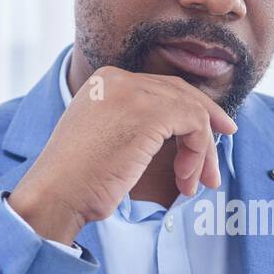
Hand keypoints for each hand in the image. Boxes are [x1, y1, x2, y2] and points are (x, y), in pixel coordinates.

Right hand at [7, 65, 236, 243]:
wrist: (56, 194)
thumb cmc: (77, 182)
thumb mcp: (105, 140)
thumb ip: (134, 125)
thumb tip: (178, 133)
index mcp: (104, 81)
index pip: (161, 88)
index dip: (191, 111)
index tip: (211, 135)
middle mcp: (118, 79)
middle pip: (181, 94)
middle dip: (207, 125)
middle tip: (216, 159)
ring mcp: (134, 92)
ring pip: (193, 112)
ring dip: (201, 152)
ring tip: (195, 184)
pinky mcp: (150, 113)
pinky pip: (195, 124)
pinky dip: (199, 154)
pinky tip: (185, 180)